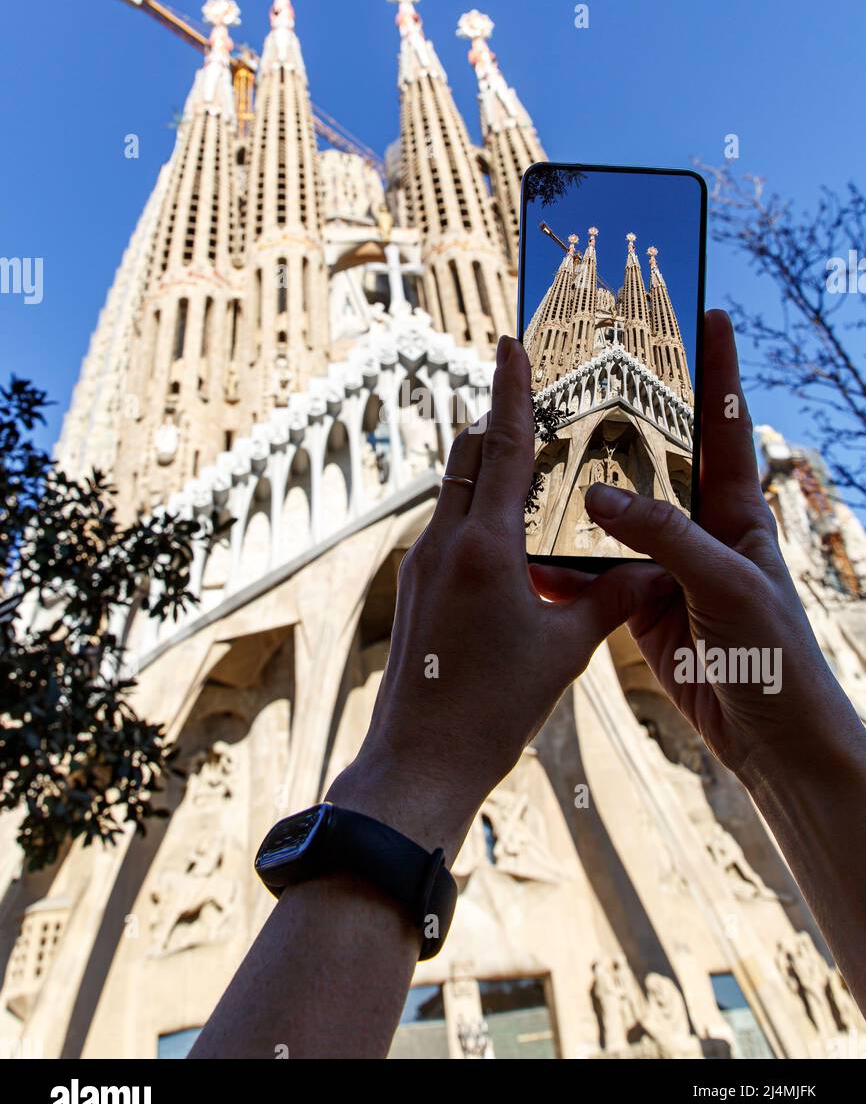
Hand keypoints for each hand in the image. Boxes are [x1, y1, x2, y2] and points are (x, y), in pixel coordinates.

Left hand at [330, 335, 658, 860]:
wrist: (419, 760)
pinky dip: (474, 513)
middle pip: (468, 457)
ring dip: (486, 470)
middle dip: (498, 423)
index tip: (510, 343)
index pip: (501, 447)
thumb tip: (649, 573)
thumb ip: (609, 602)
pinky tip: (505, 541)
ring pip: (452, 491)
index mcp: (484, 548)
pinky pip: (446, 528)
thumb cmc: (492, 708)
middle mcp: (444, 544)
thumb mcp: (565, 651)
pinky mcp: (415, 588)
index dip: (512, 391)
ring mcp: (421, 565)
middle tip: (533, 404)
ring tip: (527, 470)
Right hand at [568, 310, 858, 783]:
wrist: (775, 741)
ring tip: (535, 463)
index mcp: (737, 514)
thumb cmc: (777, 656)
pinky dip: (563, 570)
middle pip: (657, 464)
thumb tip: (599, 497)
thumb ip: (664, 538)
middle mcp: (701, 534)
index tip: (709, 314)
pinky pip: (595, 579)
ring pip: (615, 523)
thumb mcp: (726, 585)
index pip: (726, 426)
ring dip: (578, 501)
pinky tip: (529, 558)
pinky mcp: (642, 611)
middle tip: (585, 379)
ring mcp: (669, 572)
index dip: (719, 370)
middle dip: (624, 423)